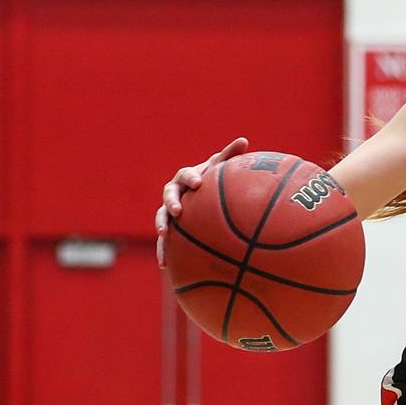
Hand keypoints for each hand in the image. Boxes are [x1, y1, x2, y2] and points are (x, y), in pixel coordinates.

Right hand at [155, 136, 248, 266]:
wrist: (198, 194)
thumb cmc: (212, 180)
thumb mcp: (220, 168)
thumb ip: (230, 155)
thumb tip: (244, 140)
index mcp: (186, 177)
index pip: (186, 175)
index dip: (190, 178)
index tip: (198, 183)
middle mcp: (174, 192)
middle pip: (169, 194)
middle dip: (172, 202)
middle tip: (177, 210)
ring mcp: (168, 210)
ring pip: (161, 217)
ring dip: (161, 224)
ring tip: (164, 234)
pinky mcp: (168, 228)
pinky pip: (164, 240)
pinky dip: (163, 251)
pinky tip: (164, 265)